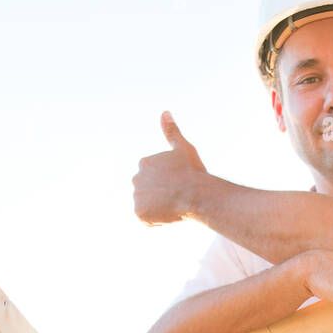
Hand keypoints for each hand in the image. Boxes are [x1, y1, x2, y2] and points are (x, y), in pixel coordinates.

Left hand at [133, 111, 207, 225]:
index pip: (154, 178)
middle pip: (149, 192)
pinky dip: (157, 219)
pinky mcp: (139, 213)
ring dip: (159, 208)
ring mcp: (136, 196)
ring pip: (148, 206)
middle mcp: (136, 178)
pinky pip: (147, 219)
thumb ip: (171, 132)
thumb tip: (164, 112)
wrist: (196, 194)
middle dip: (161, 195)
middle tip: (178, 196)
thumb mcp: (183, 148)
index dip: (169, 183)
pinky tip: (170, 213)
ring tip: (175, 205)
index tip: (180, 183)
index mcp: (144, 163)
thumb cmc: (193, 171)